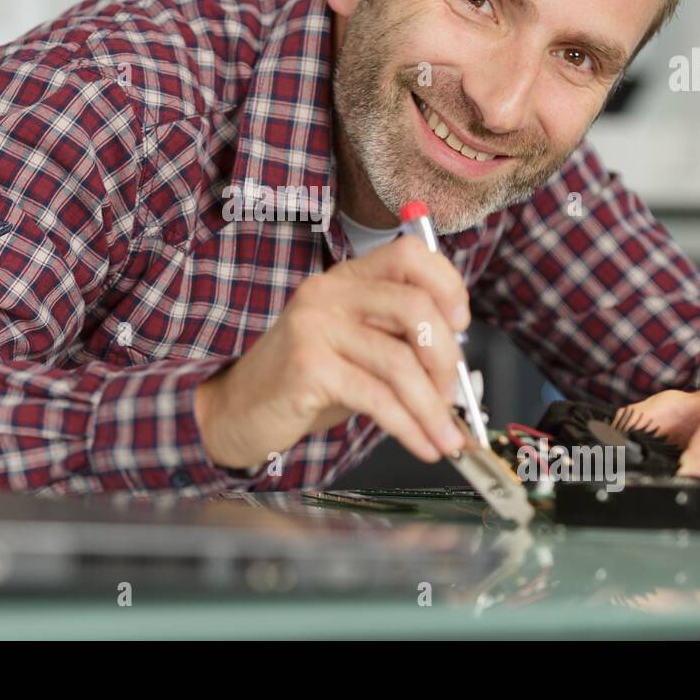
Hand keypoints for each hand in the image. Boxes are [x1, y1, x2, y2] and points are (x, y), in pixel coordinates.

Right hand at [193, 235, 470, 469]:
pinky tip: (422, 444)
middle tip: (454, 396)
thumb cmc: (302, 382)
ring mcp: (315, 327)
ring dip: (433, 407)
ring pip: (400, 361)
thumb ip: (397, 339)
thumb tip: (456, 361)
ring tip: (446, 436)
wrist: (237, 410)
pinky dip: (409, 426)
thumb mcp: (354, 348)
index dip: (448, 286)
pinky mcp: (307, 366)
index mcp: (346, 279)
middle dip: (447, 359)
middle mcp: (329, 293)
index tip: (462, 325)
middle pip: (415, 306)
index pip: (410, 254)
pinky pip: (377, 397)